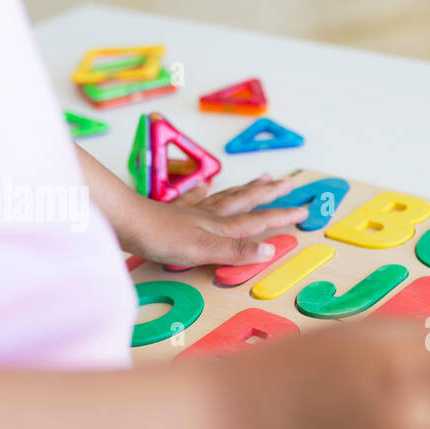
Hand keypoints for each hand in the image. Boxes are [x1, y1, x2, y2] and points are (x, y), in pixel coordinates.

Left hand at [116, 175, 308, 266]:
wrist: (124, 220)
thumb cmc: (161, 238)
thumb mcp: (203, 250)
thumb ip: (236, 250)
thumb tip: (270, 249)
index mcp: (220, 225)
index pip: (258, 220)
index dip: (281, 216)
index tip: (304, 209)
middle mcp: (210, 215)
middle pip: (246, 200)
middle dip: (269, 193)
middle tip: (288, 182)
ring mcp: (192, 212)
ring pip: (226, 197)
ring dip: (246, 188)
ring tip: (262, 178)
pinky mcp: (172, 213)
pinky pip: (193, 200)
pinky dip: (202, 192)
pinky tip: (206, 187)